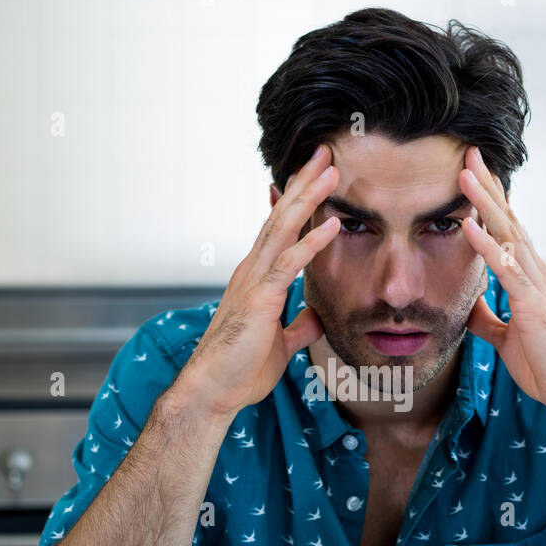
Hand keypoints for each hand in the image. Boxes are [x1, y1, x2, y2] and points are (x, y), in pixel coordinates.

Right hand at [179, 144, 340, 418]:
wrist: (212, 393)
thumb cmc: (239, 370)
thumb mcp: (281, 344)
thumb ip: (299, 326)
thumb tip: (318, 317)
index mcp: (256, 277)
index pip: (280, 229)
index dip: (299, 200)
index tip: (318, 174)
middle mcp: (252, 270)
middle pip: (281, 216)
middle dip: (304, 183)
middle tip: (326, 152)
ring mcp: (253, 282)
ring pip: (283, 229)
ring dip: (309, 198)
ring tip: (331, 171)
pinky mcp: (259, 300)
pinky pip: (288, 264)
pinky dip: (311, 243)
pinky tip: (332, 224)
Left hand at [458, 146, 545, 424]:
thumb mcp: (507, 338)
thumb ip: (488, 319)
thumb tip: (467, 306)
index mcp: (530, 278)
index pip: (508, 230)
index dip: (490, 201)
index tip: (473, 174)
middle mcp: (537, 273)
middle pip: (509, 220)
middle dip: (488, 186)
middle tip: (469, 153)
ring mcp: (538, 286)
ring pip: (509, 235)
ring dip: (485, 204)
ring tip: (465, 175)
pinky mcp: (534, 306)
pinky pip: (506, 270)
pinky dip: (487, 246)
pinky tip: (469, 226)